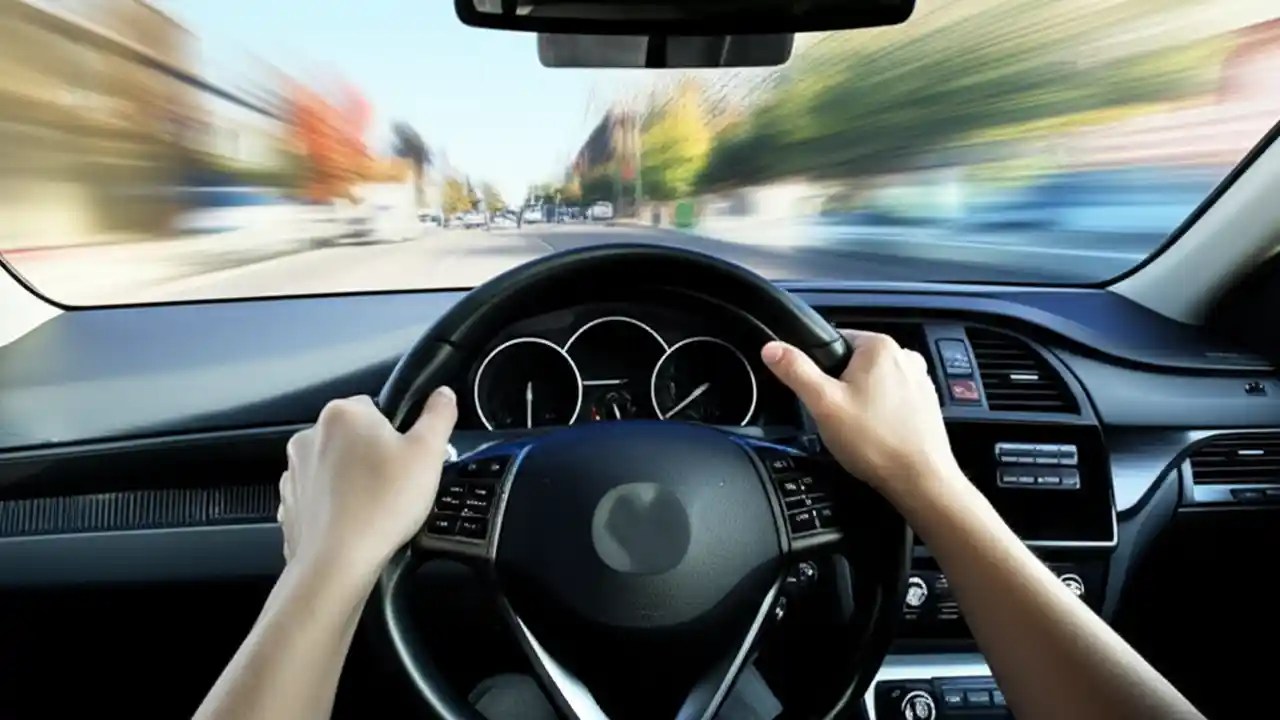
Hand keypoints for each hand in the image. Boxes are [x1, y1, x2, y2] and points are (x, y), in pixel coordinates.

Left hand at [278, 388, 456, 577]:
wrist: (336, 563)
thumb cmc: (383, 504)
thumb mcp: (428, 453)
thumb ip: (439, 415)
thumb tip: (443, 394)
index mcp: (343, 413)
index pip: (375, 407)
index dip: (396, 434)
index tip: (405, 460)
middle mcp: (310, 434)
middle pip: (354, 436)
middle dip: (373, 455)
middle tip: (394, 485)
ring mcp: (294, 470)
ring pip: (335, 465)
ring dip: (352, 479)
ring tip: (374, 506)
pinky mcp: (288, 502)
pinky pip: (318, 494)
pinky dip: (334, 504)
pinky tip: (353, 521)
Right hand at [761, 331, 961, 504]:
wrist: (920, 480)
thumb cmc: (874, 441)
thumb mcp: (824, 404)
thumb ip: (796, 371)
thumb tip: (772, 348)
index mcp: (879, 346)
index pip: (835, 340)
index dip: (821, 368)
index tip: (823, 395)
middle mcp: (905, 356)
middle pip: (855, 364)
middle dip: (842, 389)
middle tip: (839, 417)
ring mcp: (920, 380)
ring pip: (874, 384)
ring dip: (863, 402)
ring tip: (860, 429)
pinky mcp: (927, 403)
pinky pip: (893, 401)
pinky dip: (882, 414)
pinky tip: (878, 435)